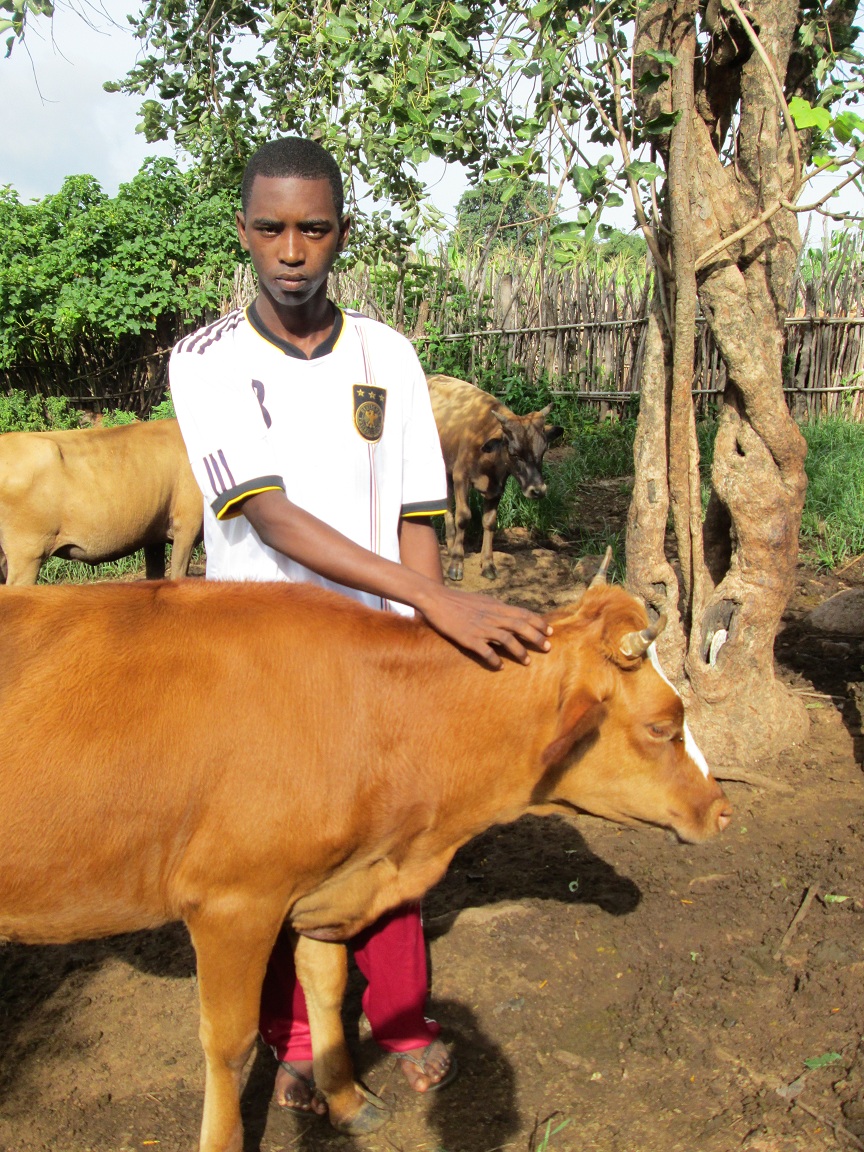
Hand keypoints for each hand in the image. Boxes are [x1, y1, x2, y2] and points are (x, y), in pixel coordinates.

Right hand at [417, 585, 551, 668]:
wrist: (436, 599)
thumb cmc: (459, 600)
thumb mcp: (482, 600)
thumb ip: (497, 608)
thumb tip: (510, 614)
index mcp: (496, 606)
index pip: (523, 614)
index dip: (538, 623)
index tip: (549, 631)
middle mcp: (492, 616)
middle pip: (521, 627)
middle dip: (536, 638)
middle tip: (547, 648)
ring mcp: (481, 628)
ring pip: (507, 640)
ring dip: (520, 652)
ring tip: (527, 661)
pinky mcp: (468, 638)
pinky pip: (486, 652)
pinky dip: (494, 660)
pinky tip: (499, 666)